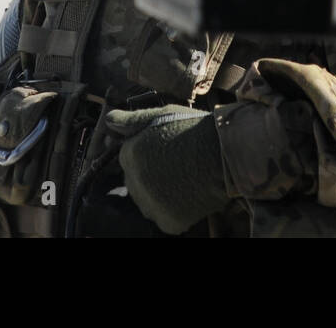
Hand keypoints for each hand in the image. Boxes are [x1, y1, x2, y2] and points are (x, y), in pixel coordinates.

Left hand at [104, 104, 229, 234]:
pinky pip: (164, 219)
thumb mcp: (162, 114)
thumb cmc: (196, 130)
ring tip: (183, 180)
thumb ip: (132, 120)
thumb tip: (109, 121)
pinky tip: (189, 195)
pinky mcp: (168, 221)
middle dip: (150, 174)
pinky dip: (174, 211)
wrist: (226, 153)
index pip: (128, 159)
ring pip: (148, 202)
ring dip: (159, 194)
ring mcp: (151, 204)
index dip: (147, 153)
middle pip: (136, 182)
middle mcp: (135, 182)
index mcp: (130, 155)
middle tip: (176, 165)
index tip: (165, 150)